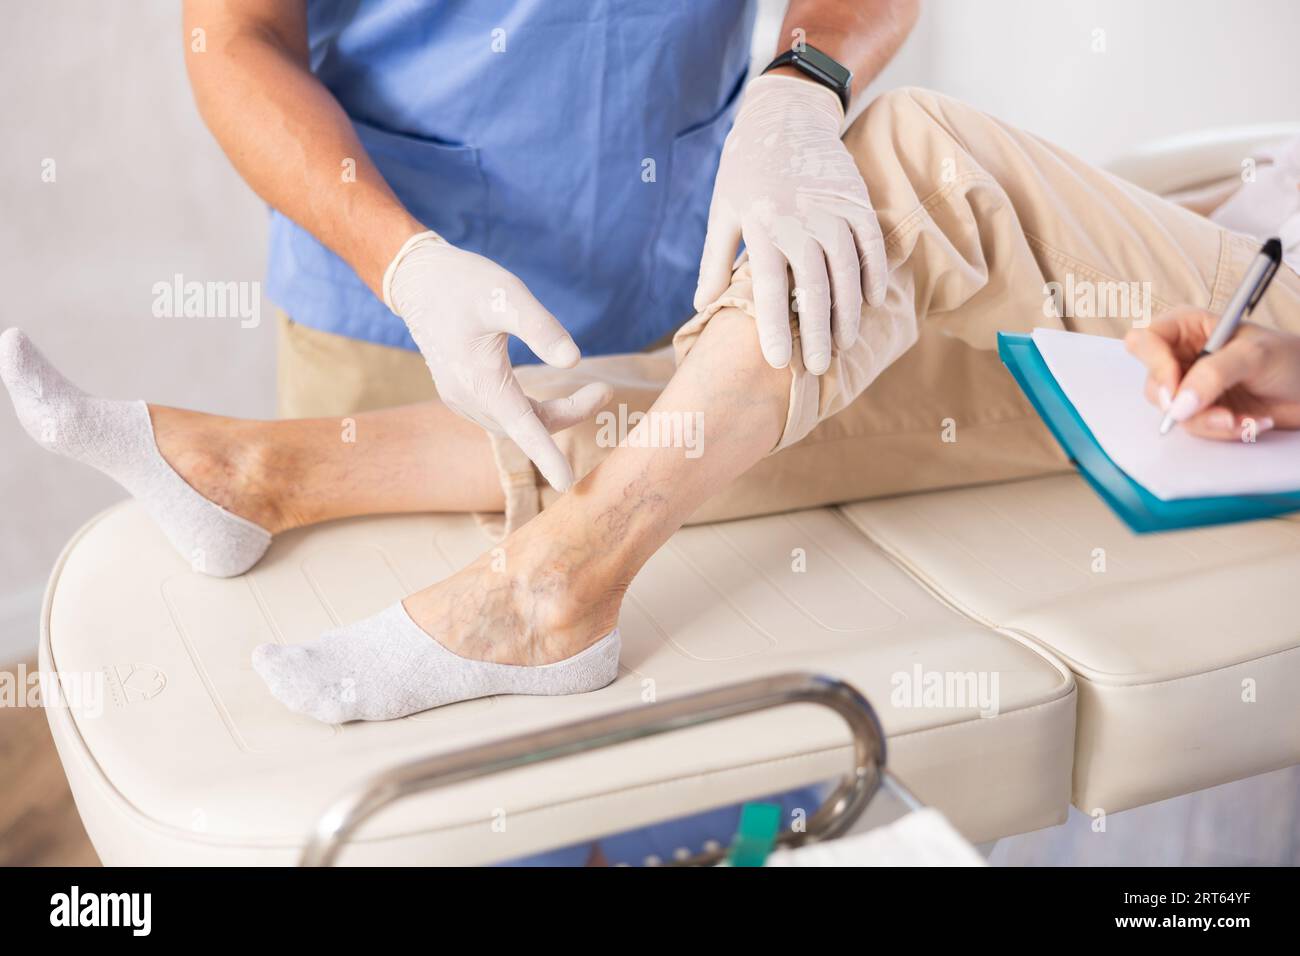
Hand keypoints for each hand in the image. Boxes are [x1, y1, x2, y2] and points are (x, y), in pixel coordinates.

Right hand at [384, 231, 609, 490]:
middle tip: (603, 391)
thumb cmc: (464, 282)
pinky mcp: (461, 392)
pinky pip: (503, 415)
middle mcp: (468, 398)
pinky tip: (549, 397)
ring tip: (592, 391)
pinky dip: (531, 413)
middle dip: (569, 414)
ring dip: (552, 415)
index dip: (547, 455)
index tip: (566, 482)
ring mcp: (461, 399)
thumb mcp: (507, 295)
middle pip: (528, 425)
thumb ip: (541, 327)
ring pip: (516, 422)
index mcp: (481, 379)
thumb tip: (574, 361)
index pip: (522, 426)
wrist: (417, 280)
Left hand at [694, 74, 886, 374]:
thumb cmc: (745, 169)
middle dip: (818, 333)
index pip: (770, 289)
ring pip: (848, 271)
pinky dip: (873, 276)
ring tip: (843, 345)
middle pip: (815, 288)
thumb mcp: (722, 211)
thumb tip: (701, 306)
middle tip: (818, 369)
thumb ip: (714, 260)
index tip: (777, 362)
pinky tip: (869, 303)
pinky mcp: (856, 200)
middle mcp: (800, 220)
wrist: (785, 115)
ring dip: (848, 313)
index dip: (774, 328)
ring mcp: (832, 209)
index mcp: (761, 227)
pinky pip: (871, 246)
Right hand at [1125, 307, 1299, 439]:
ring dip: (1208, 421)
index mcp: (1188, 327)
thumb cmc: (1290, 359)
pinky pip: (1193, 427)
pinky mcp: (1201, 410)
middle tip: (1215, 411)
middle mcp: (1182, 355)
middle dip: (1184, 403)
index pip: (1145, 341)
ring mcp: (1190, 385)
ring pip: (1172, 411)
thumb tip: (1179, 403)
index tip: (1176, 389)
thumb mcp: (1254, 356)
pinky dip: (1221, 430)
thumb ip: (1214, 375)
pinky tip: (1248, 421)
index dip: (1155, 365)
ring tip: (1241, 419)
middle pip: (1154, 382)